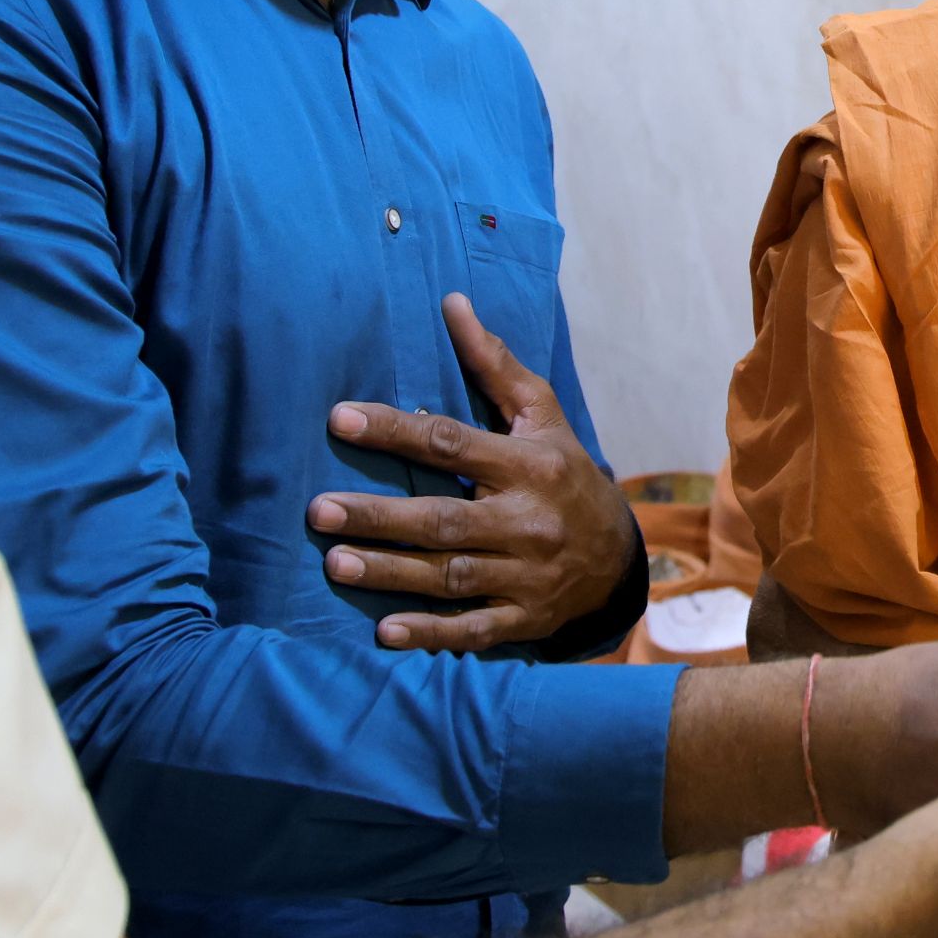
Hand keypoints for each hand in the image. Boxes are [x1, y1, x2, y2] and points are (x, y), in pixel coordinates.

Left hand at [314, 292, 640, 651]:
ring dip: (391, 574)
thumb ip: (494, 364)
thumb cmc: (564, 474)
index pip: (452, 443)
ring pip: (450, 577)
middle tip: (318, 511)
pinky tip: (384, 633)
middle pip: (444, 520)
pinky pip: (473, 630)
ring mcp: (526, 576)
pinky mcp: (524, 619)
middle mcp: (527, 522)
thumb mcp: (542, 415)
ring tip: (335, 564)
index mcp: (529, 464)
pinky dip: (431, 634)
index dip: (396, 430)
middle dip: (380, 517)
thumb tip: (452, 304)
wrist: (619, 557)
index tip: (340, 419)